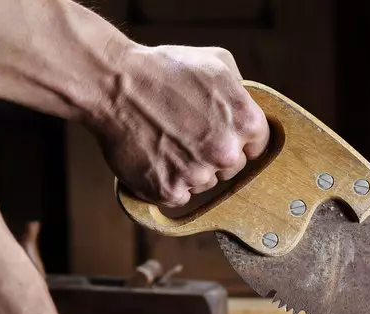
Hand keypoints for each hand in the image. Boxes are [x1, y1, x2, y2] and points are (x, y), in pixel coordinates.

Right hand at [86, 43, 269, 206]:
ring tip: (166, 141)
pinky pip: (179, 196)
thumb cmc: (163, 69)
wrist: (111, 83)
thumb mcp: (216, 62)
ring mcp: (198, 174)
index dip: (239, 140)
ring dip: (190, 169)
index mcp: (246, 122)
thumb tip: (248, 105)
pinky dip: (167, 182)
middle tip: (187, 133)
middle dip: (214, 155)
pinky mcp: (170, 190)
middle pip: (232, 168)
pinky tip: (155, 157)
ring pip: (205, 182)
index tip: (221, 134)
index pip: (257, 146)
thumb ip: (240, 90)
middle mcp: (226, 152)